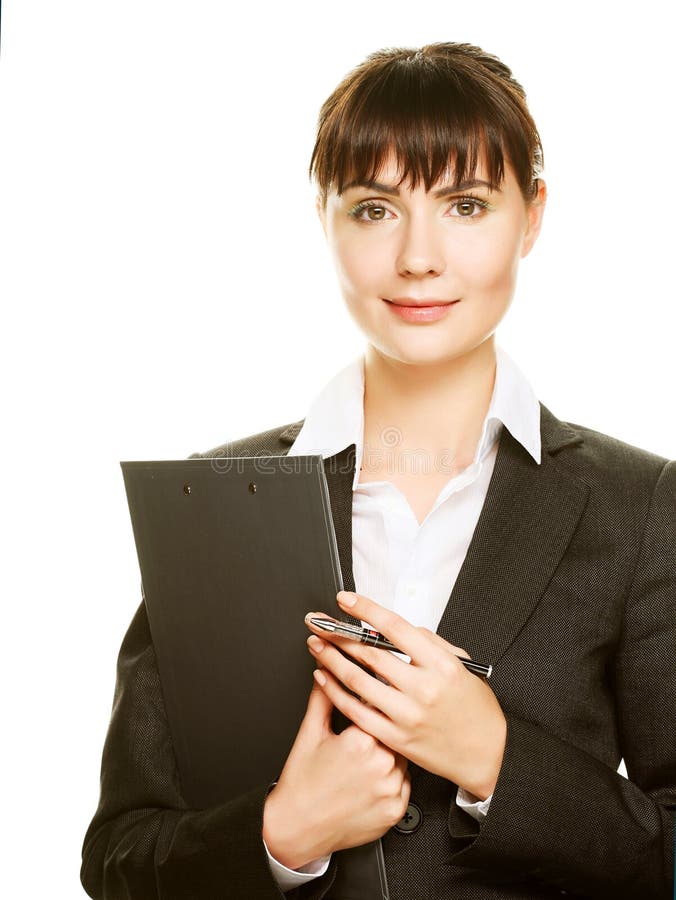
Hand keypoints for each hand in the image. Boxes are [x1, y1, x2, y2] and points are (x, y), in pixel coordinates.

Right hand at [262, 667, 410, 869]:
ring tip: (364, 761)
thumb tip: (327, 669)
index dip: (371, 704)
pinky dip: (392, 778)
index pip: (378, 707)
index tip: (368, 702)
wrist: (298, 827)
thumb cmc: (302, 783)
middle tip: (362, 739)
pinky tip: (370, 779)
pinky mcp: (396, 808)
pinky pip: (404, 782)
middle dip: (380, 729)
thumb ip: (324, 696)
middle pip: (393, 730)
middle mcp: (380, 765)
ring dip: (389, 752)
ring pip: (401, 755)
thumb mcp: (311, 733)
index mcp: (360, 741)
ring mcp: (390, 789)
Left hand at [305, 591, 506, 799]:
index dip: (365, 610)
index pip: (394, 628)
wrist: (487, 754)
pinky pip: (357, 712)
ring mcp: (407, 715)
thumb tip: (395, 629)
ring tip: (315, 645)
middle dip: (337, 633)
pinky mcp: (395, 738)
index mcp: (440, 664)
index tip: (344, 599)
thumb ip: (429, 643)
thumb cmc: (475, 707)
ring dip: (330, 659)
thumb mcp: (462, 665)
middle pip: (369, 653)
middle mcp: (423, 688)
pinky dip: (336, 692)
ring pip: (357, 681)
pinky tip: (323, 677)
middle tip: (318, 622)